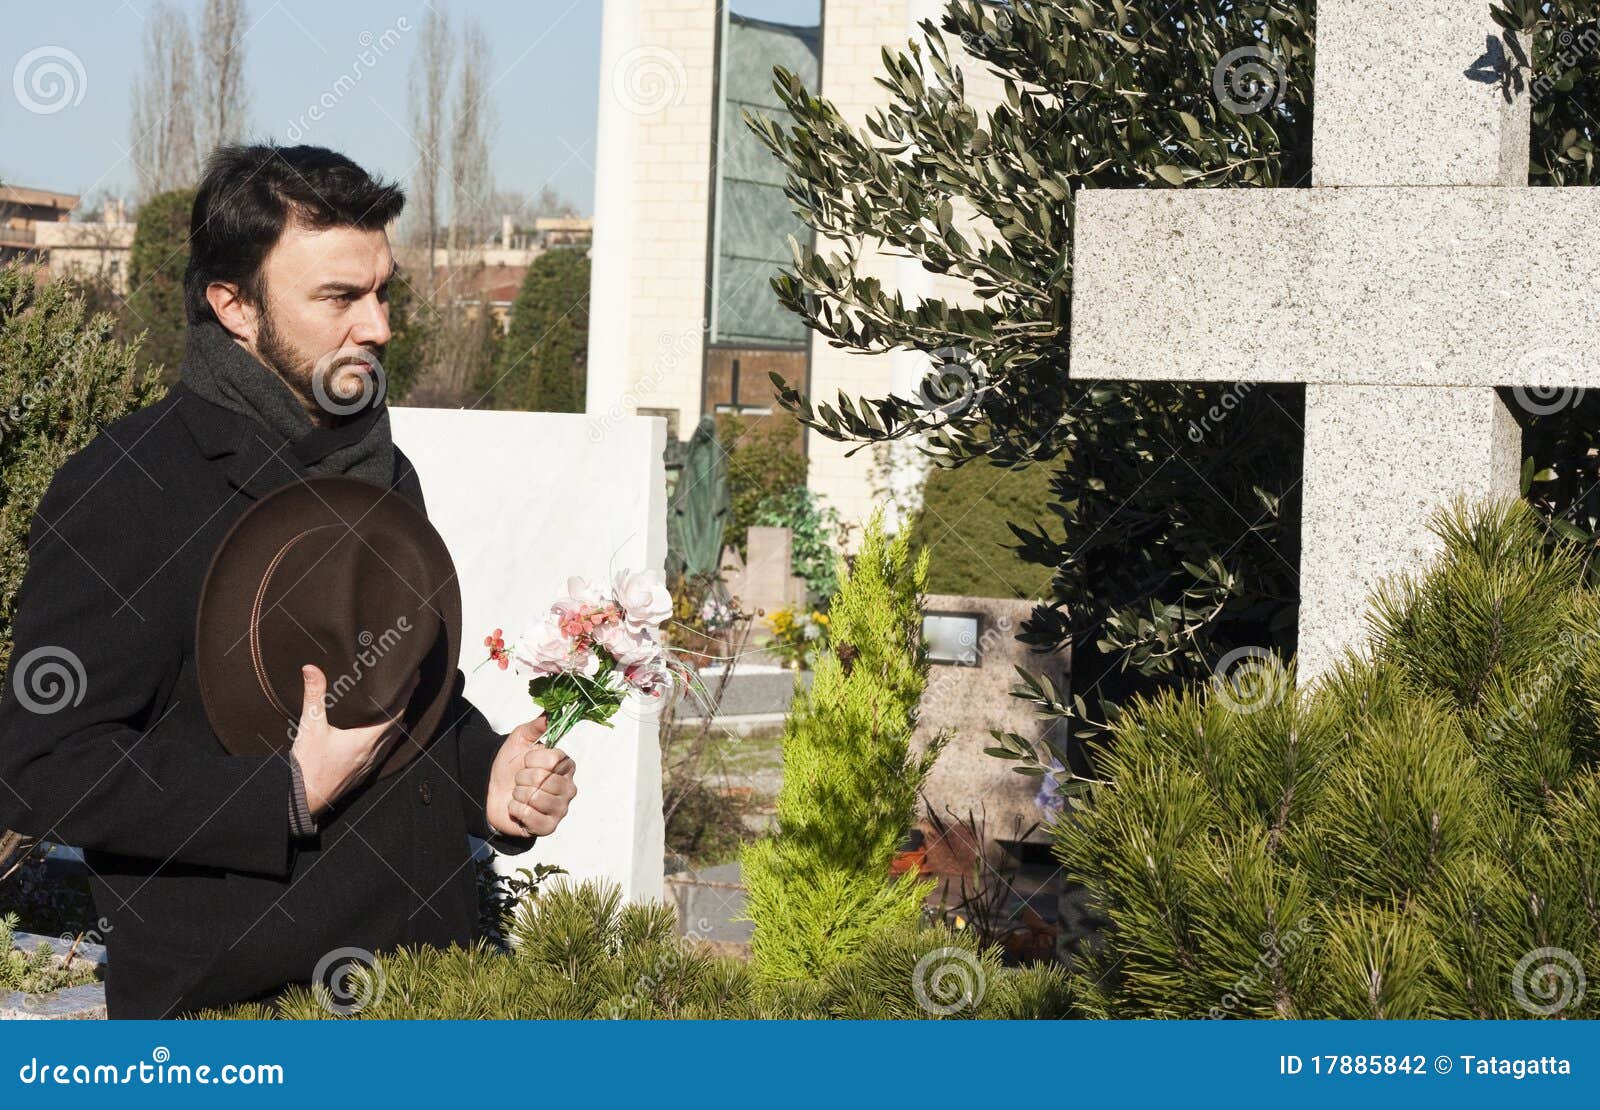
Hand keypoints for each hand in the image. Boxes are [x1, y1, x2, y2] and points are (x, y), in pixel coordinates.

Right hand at [290, 664, 417, 817]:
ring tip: (400, 706)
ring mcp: (369, 764)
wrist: (302, 800)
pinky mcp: (362, 773)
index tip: (414, 678)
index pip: (396, 712)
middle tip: (410, 686)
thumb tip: (311, 669)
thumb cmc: (307, 766)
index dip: (406, 694)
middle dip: (404, 704)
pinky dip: (388, 738)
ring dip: (397, 721)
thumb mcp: (310, 727)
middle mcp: (374, 753)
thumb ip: (314, 696)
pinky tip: (383, 735)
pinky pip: (383, 751)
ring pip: (392, 739)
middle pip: (398, 724)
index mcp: (367, 740)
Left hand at [485, 717, 576, 838]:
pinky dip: (517, 811)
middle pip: (544, 780)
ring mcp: (560, 809)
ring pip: (536, 798)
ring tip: (518, 794)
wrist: (492, 791)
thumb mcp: (520, 740)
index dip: (533, 760)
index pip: (554, 760)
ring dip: (518, 795)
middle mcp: (569, 788)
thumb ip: (536, 726)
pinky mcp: (549, 827)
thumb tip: (549, 713)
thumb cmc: (510, 765)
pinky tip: (518, 809)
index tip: (525, 761)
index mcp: (566, 766)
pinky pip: (531, 816)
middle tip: (520, 781)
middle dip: (523, 778)